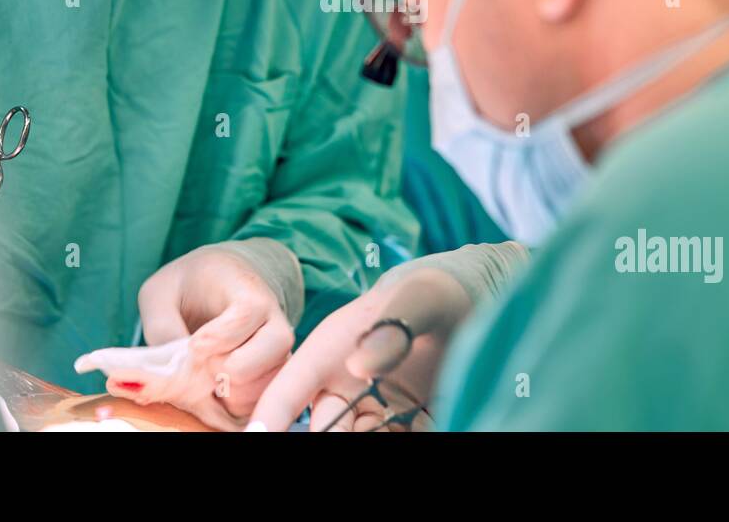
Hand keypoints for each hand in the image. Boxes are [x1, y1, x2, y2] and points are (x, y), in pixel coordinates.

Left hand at [131, 243, 295, 429]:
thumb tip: (171, 370)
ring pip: (269, 381)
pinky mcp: (273, 374)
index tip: (193, 345)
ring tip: (205, 376)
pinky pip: (263, 399)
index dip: (218, 336)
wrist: (213, 284)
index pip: (248, 313)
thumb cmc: (185, 288)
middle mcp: (273, 318)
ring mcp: (278, 350)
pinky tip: (214, 389)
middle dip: (228, 367)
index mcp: (247, 288)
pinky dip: (235, 405)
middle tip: (201, 362)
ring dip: (231, 391)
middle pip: (273, 350)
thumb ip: (162, 326)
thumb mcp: (159, 294)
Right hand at [247, 265, 474, 430]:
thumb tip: (359, 368)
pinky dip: (401, 437)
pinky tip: (421, 420)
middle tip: (370, 424)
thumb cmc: (437, 290)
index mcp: (330, 351)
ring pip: (358, 437)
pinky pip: (391, 438)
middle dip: (331, 438)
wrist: (473, 299)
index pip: (288, 390)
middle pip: (323, 427)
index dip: (268, 419)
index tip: (256, 438)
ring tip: (399, 422)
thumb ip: (392, 328)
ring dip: (371, 437)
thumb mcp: (421, 300)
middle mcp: (344, 383)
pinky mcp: (400, 418)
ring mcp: (371, 404)